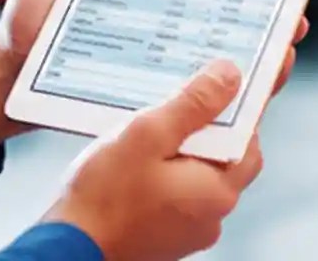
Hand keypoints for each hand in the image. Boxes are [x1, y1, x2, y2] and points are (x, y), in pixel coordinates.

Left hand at [0, 0, 311, 144]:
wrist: (8, 80)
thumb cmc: (26, 23)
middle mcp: (157, 17)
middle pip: (221, 5)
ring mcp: (156, 53)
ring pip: (219, 47)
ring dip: (259, 41)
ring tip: (288, 32)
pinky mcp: (149, 87)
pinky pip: (194, 84)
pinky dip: (227, 81)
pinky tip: (254, 76)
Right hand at [45, 60, 262, 260]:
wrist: (69, 249)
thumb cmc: (104, 197)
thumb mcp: (148, 134)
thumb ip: (193, 104)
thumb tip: (230, 75)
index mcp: (217, 192)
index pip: (248, 141)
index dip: (237, 110)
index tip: (221, 84)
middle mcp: (211, 216)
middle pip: (225, 159)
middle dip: (207, 129)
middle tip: (178, 103)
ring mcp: (188, 230)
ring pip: (199, 177)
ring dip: (183, 152)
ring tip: (152, 130)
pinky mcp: (166, 237)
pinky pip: (178, 195)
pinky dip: (167, 175)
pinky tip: (138, 162)